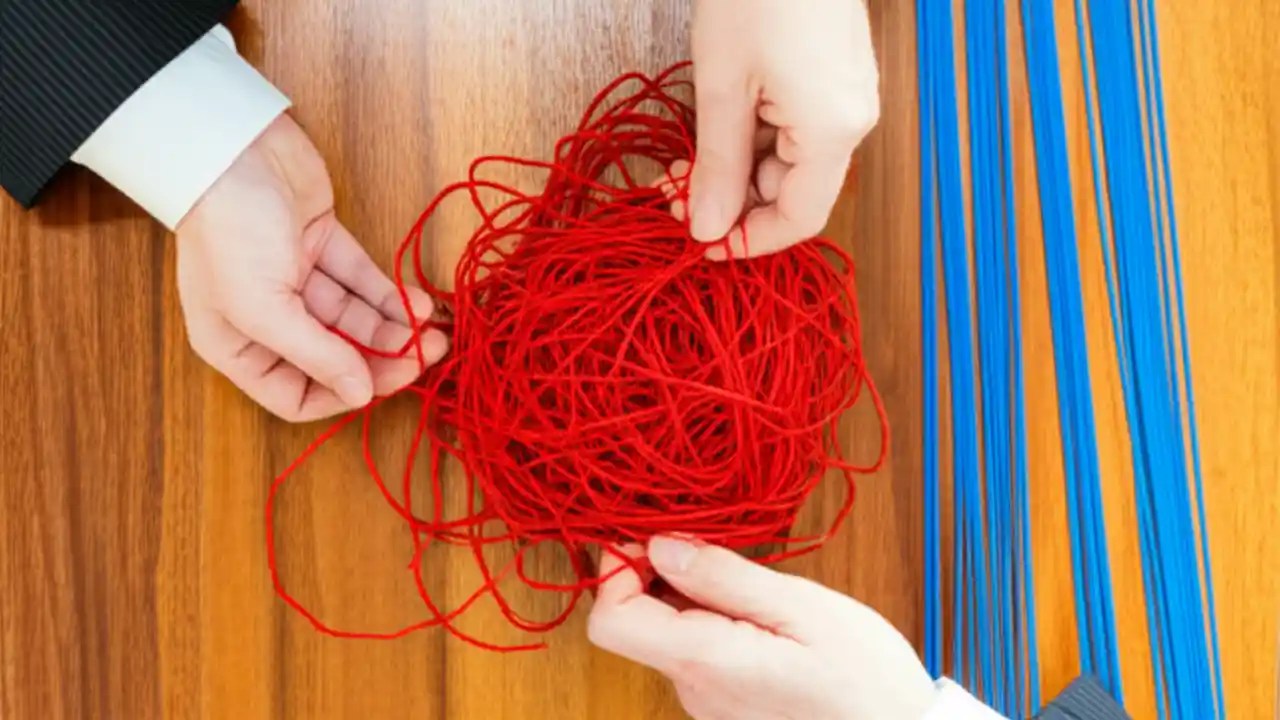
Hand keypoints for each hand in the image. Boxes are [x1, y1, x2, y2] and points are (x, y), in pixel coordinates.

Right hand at [175, 115, 447, 420]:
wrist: (230, 148)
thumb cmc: (228, 231)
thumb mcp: (263, 307)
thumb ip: (316, 354)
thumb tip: (359, 396)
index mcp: (235, 346)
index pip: (294, 396)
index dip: (340, 397)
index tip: (380, 387)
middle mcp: (265, 319)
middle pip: (334, 358)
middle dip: (380, 362)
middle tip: (425, 360)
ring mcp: (295, 280)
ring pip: (354, 319)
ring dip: (395, 330)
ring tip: (435, 336)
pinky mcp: (321, 243)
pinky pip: (362, 281)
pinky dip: (391, 295)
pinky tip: (423, 306)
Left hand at [588, 537, 937, 719]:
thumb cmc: (864, 677)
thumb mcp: (800, 607)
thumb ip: (723, 577)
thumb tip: (660, 544)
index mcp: (704, 662)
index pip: (611, 620)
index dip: (617, 570)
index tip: (653, 534)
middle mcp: (693, 689)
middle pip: (635, 622)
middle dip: (658, 572)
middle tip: (710, 544)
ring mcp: (706, 701)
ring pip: (667, 633)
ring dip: (690, 595)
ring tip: (750, 583)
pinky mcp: (724, 702)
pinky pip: (695, 649)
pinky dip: (710, 618)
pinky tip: (757, 610)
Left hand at [687, 0, 878, 258]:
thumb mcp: (722, 87)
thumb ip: (716, 166)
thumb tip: (706, 229)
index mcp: (834, 130)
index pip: (800, 220)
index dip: (749, 242)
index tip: (701, 245)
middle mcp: (851, 119)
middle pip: (793, 191)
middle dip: (731, 201)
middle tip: (674, 197)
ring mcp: (845, 95)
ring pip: (788, 160)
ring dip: (735, 169)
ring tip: (682, 163)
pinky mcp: (832, 74)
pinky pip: (794, 126)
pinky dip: (752, 137)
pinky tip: (712, 129)